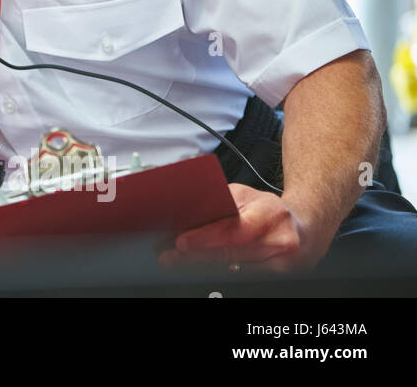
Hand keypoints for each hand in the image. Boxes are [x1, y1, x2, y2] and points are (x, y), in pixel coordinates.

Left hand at [158, 184, 330, 273]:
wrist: (304, 229)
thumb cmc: (270, 211)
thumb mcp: (247, 196)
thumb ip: (221, 201)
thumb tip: (187, 212)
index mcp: (271, 214)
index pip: (235, 229)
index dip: (206, 237)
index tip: (181, 241)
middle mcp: (279, 240)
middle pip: (231, 253)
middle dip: (195, 255)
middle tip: (169, 255)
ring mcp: (281, 263)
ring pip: (234, 267)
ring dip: (201, 264)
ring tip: (175, 261)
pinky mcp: (278, 277)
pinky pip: (243, 275)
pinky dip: (218, 270)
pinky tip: (199, 266)